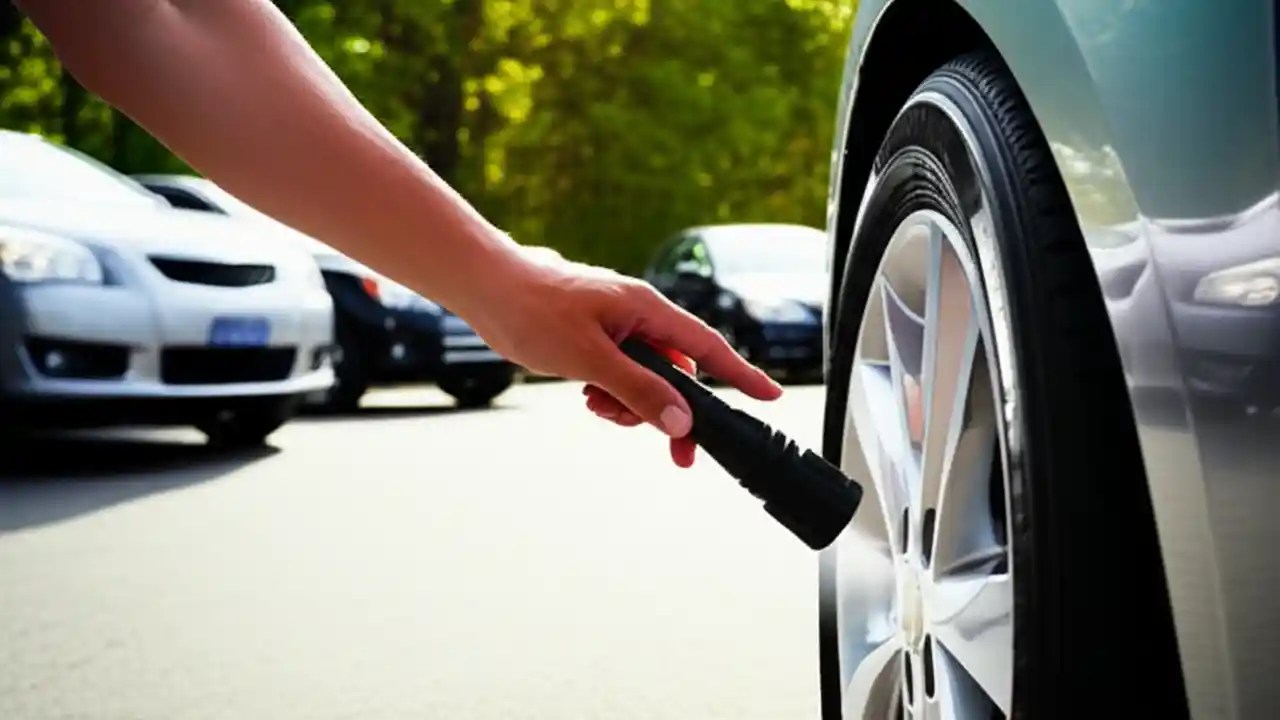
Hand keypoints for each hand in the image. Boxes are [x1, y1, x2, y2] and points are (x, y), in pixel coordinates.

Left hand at [464, 246, 782, 465]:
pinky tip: (588, 395)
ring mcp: (618, 327)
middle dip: (669, 411)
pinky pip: (622, 375)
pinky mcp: (597, 338)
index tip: (769, 396)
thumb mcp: (589, 359)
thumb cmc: (532, 308)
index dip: (741, 374)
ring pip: (647, 379)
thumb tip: (679, 420)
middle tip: (674, 455)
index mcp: (647, 309)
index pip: (707, 347)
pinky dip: (612, 393)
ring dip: (632, 404)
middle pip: (678, 374)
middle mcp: (639, 316)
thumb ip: (637, 390)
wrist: (485, 288)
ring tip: (599, 405)